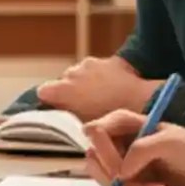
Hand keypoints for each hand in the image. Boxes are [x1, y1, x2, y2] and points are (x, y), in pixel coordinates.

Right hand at [36, 57, 157, 121]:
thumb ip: (68, 119)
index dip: (50, 101)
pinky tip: (111, 88)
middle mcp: (72, 73)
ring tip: (100, 97)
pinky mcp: (107, 60)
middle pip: (63, 81)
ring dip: (85, 82)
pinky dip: (101, 76)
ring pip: (80, 73)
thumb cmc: (111, 119)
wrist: (142, 101)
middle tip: (83, 106)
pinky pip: (97, 69)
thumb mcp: (84, 125)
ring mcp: (89, 64)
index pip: (43, 92)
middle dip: (70, 91)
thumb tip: (62, 120)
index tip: (58, 109)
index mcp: (63, 89)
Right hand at [82, 109, 184, 185]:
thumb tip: (120, 172)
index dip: (103, 151)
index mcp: (124, 122)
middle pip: (93, 155)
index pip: (96, 131)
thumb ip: (142, 150)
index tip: (121, 168)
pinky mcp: (126, 179)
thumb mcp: (170, 142)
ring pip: (101, 176)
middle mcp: (118, 139)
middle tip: (134, 181)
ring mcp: (120, 160)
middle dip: (112, 174)